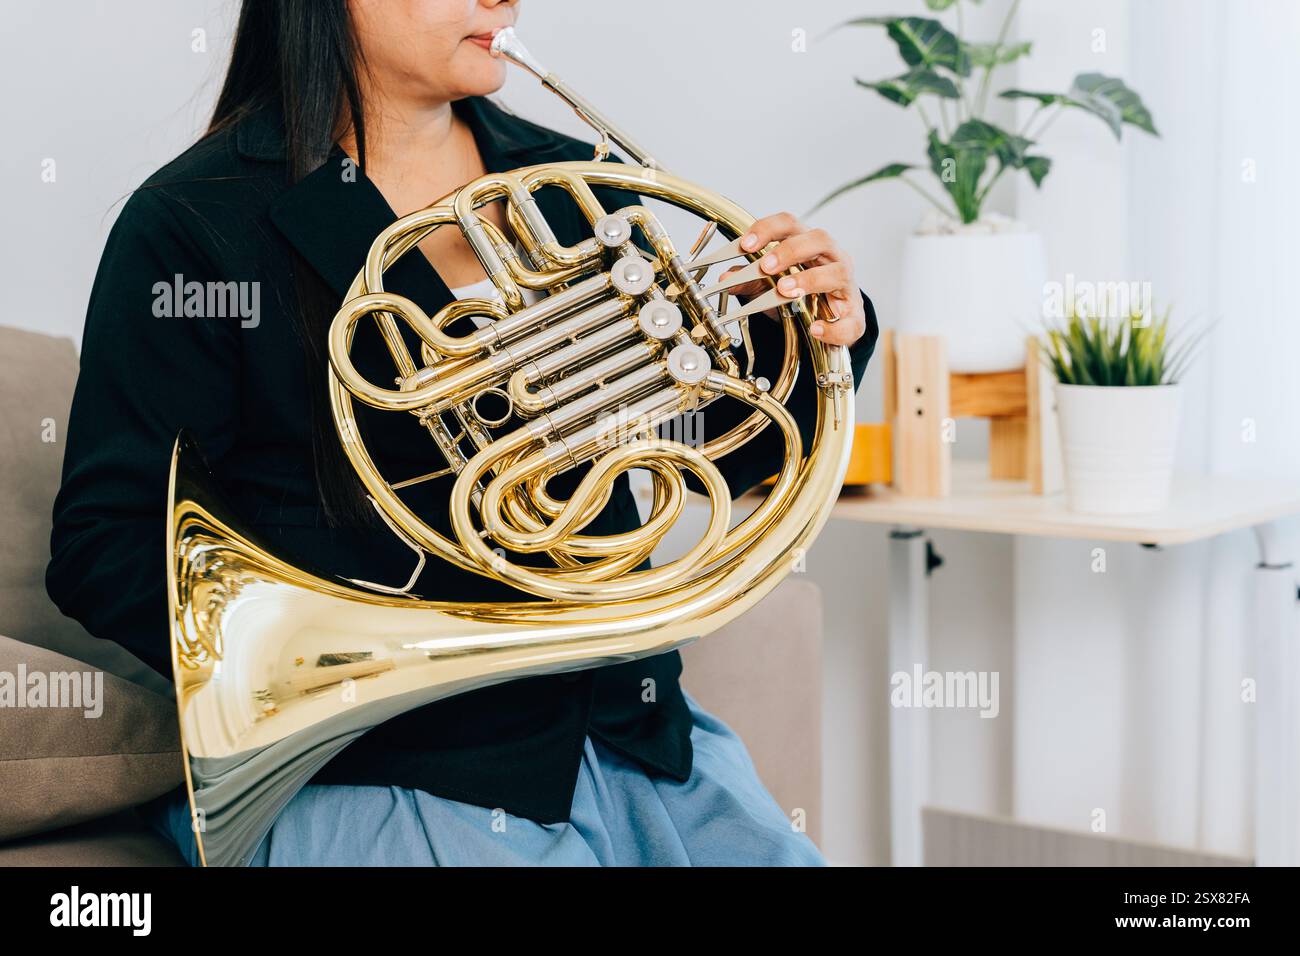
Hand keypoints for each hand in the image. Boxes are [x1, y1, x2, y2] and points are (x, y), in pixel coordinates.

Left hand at [719, 212, 867, 346]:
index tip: (745, 244)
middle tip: (766, 266)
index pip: (790, 223)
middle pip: (819, 239)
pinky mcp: (856, 316)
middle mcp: (832, 258)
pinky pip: (850, 321)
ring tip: (786, 290)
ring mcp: (847, 285)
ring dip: (810, 279)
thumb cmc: (803, 294)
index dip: (768, 229)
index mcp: (809, 244)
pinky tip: (816, 329)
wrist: (832, 321)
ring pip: (838, 272)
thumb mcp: (772, 284)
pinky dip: (833, 327)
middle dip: (790, 250)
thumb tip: (725, 279)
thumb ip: (750, 280)